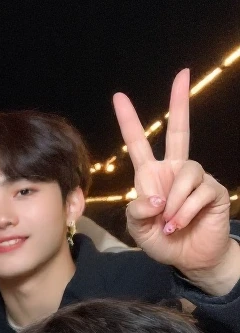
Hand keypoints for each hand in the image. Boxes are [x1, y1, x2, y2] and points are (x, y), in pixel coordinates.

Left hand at [114, 69, 239, 291]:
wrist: (189, 258)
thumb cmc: (162, 240)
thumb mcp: (138, 229)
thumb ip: (137, 211)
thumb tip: (156, 197)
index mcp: (151, 177)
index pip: (139, 144)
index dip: (129, 122)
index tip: (118, 97)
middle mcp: (174, 171)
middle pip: (179, 131)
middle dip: (179, 103)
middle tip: (182, 74)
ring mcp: (196, 179)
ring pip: (186, 173)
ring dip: (174, 203)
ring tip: (169, 223)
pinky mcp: (213, 191)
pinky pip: (198, 193)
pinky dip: (184, 212)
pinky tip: (179, 225)